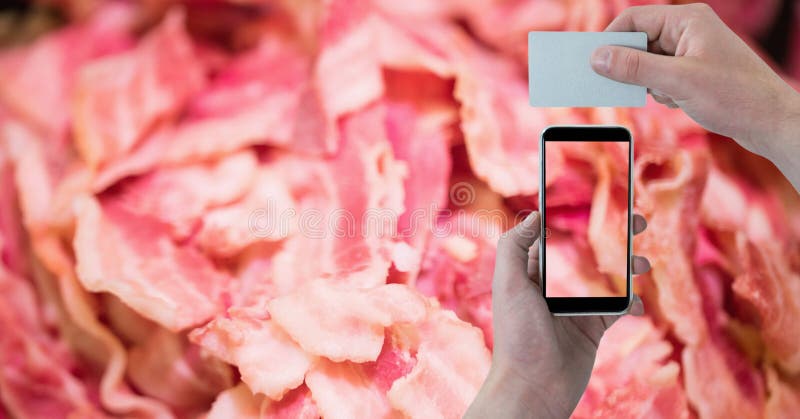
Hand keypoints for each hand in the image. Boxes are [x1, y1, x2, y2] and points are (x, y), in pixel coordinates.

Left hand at [465, 211, 649, 418]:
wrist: (534, 388)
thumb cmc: (517, 337)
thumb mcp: (508, 286)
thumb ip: (515, 247)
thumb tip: (534, 214)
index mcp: (532, 274)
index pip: (553, 237)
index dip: (573, 217)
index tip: (599, 196)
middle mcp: (554, 288)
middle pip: (588, 253)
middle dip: (614, 235)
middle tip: (639, 218)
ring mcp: (575, 308)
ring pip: (609, 279)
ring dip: (630, 267)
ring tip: (644, 262)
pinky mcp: (593, 330)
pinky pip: (619, 310)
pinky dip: (633, 304)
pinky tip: (638, 305)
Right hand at [590, 4, 799, 189]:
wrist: (770, 122)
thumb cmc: (734, 96)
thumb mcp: (676, 82)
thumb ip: (634, 68)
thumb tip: (598, 58)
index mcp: (687, 21)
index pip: (634, 20)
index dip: (611, 41)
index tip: (593, 63)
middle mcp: (689, 31)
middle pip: (639, 42)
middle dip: (630, 67)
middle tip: (617, 85)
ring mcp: (692, 51)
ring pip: (648, 63)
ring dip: (649, 83)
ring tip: (671, 96)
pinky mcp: (694, 71)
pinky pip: (661, 77)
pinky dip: (662, 92)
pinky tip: (680, 102)